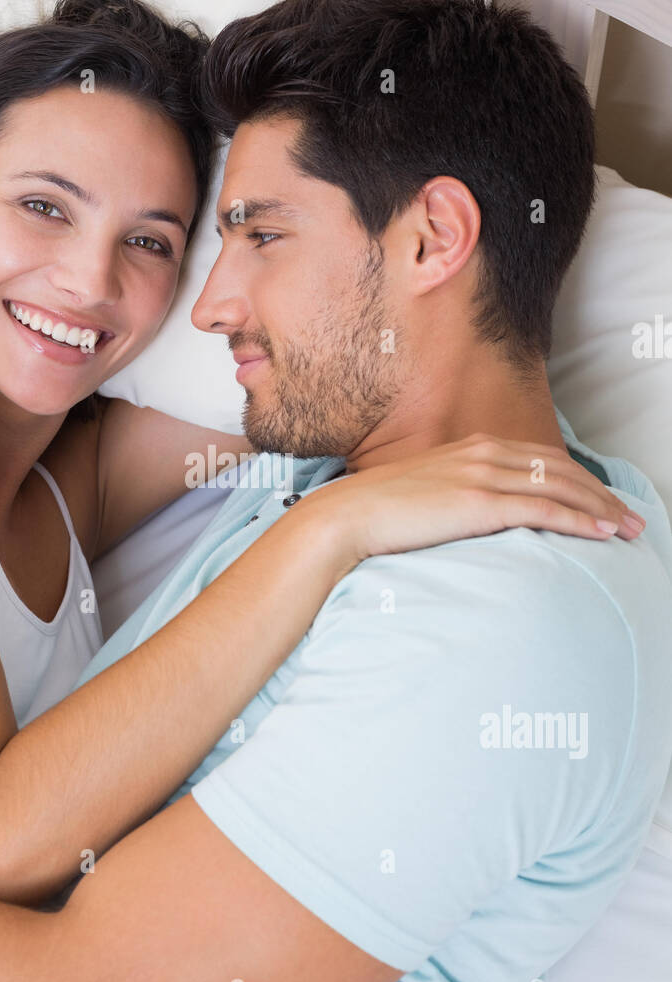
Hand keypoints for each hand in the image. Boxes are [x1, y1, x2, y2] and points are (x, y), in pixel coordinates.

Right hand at [304, 434, 644, 563]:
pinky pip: (543, 509)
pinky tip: (602, 533)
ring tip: (630, 529)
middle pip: (561, 470)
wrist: (346, 516)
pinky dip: (580, 520)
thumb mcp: (424, 494)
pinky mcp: (480, 502)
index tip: (604, 500)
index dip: (580, 479)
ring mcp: (483, 475)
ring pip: (561, 487)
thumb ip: (454, 496)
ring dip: (602, 508)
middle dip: (602, 493)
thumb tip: (471, 516)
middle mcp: (483, 453)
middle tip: (633, 517)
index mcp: (472, 448)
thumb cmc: (378, 513)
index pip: (542, 459)